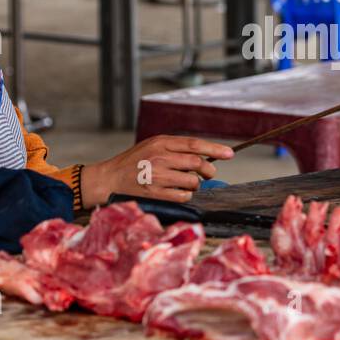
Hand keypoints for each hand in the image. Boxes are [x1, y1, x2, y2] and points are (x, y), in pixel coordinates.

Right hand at [82, 135, 233, 205]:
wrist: (109, 178)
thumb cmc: (134, 162)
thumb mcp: (153, 145)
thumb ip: (176, 148)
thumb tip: (205, 155)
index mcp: (160, 142)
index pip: (194, 144)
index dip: (215, 149)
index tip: (230, 154)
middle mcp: (159, 157)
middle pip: (197, 164)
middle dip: (209, 170)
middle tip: (209, 173)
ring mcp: (157, 176)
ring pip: (192, 182)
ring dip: (194, 184)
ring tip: (184, 183)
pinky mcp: (155, 193)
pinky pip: (183, 196)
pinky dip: (185, 196)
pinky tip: (177, 192)